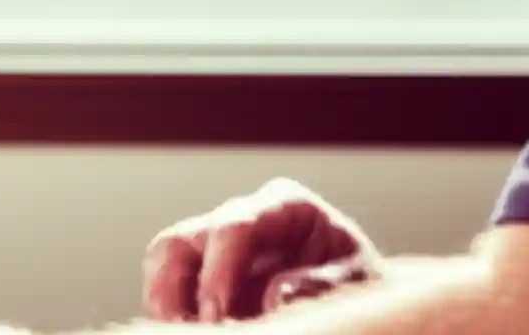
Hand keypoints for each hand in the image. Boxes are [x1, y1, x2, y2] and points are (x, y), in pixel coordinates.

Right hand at [142, 178, 381, 322]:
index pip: (234, 225)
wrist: (363, 306)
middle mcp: (244, 220)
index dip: (218, 271)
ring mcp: (219, 249)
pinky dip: (175, 318)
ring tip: (184, 334)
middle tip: (192, 331)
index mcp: (286, 207)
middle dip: (174, 290)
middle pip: (180, 240)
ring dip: (164, 305)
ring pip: (164, 262)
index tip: (217, 315)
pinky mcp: (206, 280)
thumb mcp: (360, 287)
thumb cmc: (364, 288)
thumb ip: (323, 286)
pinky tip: (197, 334)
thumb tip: (275, 294)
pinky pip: (169, 293)